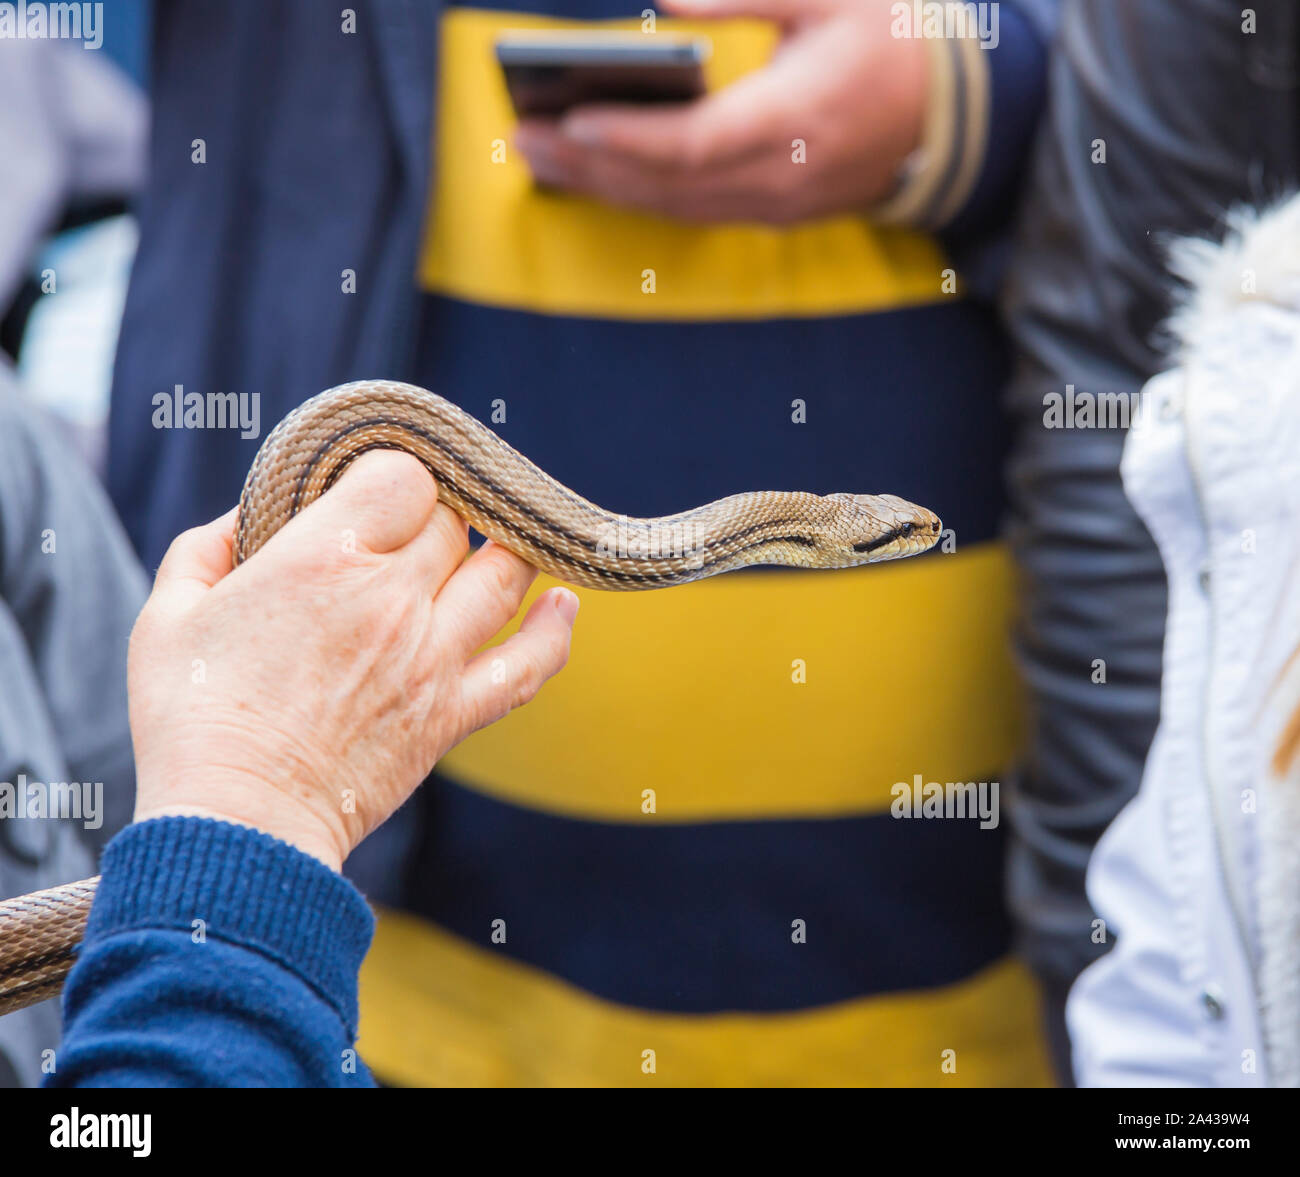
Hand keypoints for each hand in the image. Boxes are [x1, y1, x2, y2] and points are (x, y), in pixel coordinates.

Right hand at [128, 451, 578, 870]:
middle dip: (432, 519)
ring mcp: (433, 658)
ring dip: (503, 553)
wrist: (237, 825)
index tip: (372, 494)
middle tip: (409, 535)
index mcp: (324, 560)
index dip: (392, 476)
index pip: (403, 478)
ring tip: (494, 546)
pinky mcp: (452, 714)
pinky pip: (528, 666)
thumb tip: (247, 516)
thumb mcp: (169, 614)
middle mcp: (392, 600)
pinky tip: (563, 605)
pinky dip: (554, 632)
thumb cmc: (192, 718)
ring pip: (504, 577)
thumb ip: (209, 547)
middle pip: (452, 525)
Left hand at [512, 0, 928, 224]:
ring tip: (539, 159)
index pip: (694, 144)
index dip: (628, 138)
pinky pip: (692, 212)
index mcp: (794, 119)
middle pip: (666, 185)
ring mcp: (775, 206)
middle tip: (521, 139)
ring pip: (673, 206)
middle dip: (588, 166)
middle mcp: (778, 178)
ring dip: (602, 186)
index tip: (569, 120)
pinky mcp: (773, 214)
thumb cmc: (895, 39)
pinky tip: (596, 178)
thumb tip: (663, 0)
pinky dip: (638, 195)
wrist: (956, 115)